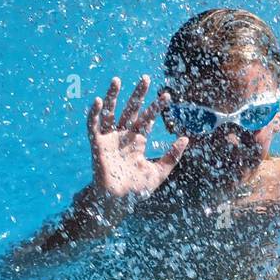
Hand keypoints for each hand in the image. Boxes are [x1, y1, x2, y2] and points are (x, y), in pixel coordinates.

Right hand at [87, 76, 187, 212]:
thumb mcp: (158, 172)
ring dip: (112, 96)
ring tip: (117, 80)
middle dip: (138, 94)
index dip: (156, 107)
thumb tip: (186, 138)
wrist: (117, 201)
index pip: (147, 119)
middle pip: (130, 110)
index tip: (167, 96)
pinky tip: (99, 101)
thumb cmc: (136, 190)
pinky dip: (94, 113)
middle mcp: (123, 136)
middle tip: (145, 78)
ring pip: (110, 112)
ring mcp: (109, 139)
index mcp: (137, 142)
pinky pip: (93, 126)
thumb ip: (172, 156)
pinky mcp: (97, 145)